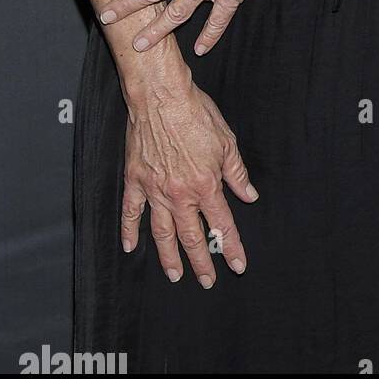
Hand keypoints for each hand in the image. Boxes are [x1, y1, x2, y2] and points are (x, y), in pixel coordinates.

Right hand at [123, 77, 256, 283]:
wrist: (161, 98)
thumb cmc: (196, 114)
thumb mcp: (227, 142)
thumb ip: (237, 174)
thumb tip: (248, 195)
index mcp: (205, 185)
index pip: (222, 224)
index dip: (231, 246)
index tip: (237, 265)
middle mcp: (180, 194)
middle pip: (192, 236)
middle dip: (202, 261)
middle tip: (208, 281)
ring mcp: (155, 190)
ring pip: (163, 232)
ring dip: (169, 256)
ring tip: (176, 275)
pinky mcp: (135, 181)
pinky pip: (131, 212)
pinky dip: (129, 231)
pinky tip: (130, 247)